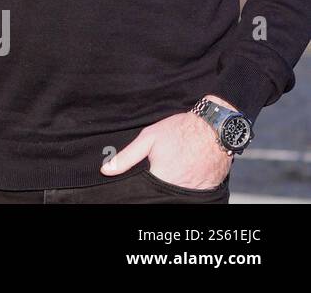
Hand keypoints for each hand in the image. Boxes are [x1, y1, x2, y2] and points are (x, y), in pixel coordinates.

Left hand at [99, 94, 234, 187]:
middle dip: (158, 186)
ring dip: (174, 186)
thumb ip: (126, 157)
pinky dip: (189, 185)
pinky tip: (187, 172)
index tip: (144, 179)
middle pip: (162, 194)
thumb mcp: (148, 138)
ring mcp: (196, 190)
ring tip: (175, 169)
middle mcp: (179, 187)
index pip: (145, 193)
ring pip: (178, 195)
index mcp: (162, 177)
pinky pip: (195, 193)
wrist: (215, 125)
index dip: (142, 187)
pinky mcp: (210, 188)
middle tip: (163, 169)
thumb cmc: (181, 129)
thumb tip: (106, 170)